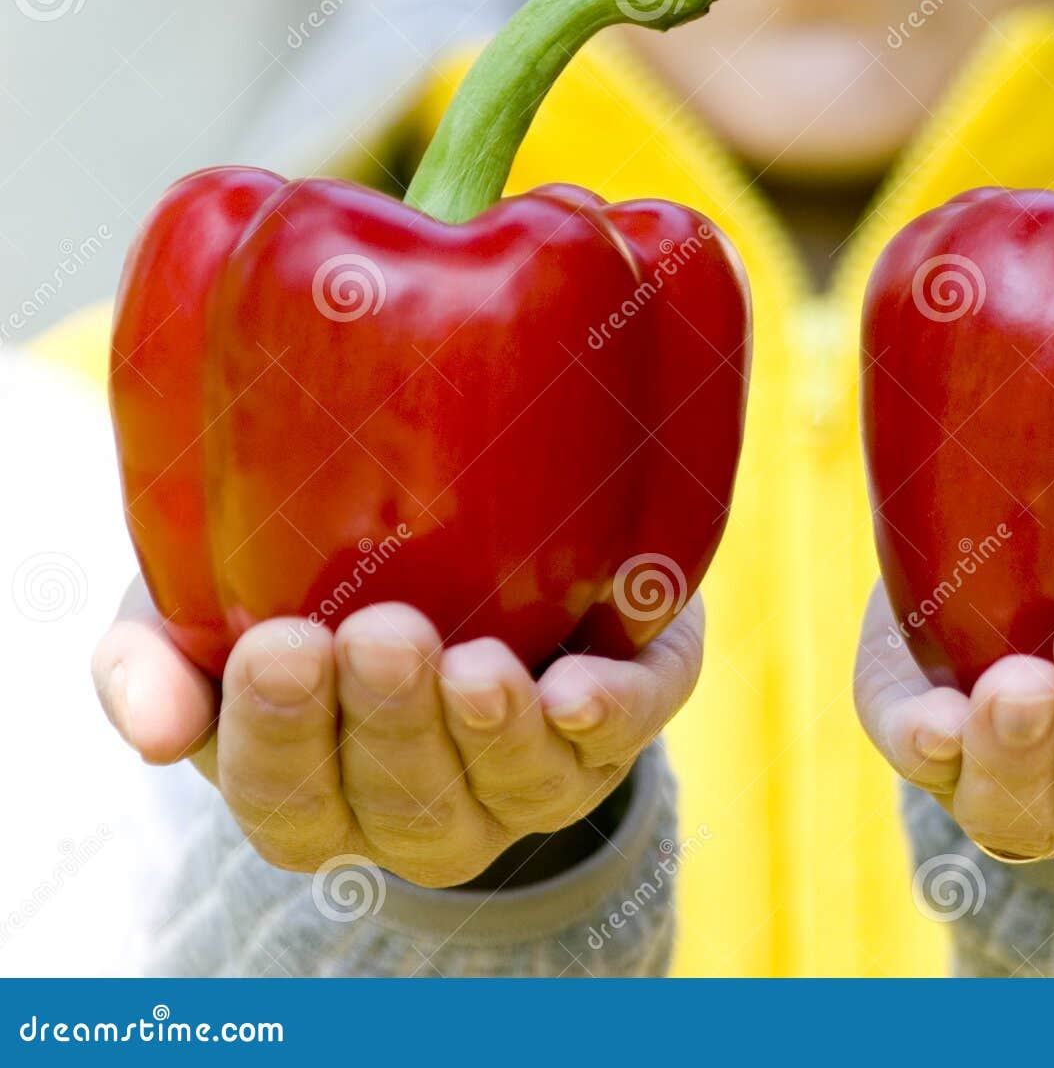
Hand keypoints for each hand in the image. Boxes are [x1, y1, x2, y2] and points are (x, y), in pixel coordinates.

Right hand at [92, 581, 701, 886]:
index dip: (281, 739)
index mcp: (320, 791)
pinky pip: (620, 741)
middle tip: (383, 635)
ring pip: (514, 786)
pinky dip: (606, 718)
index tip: (280, 647)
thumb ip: (153, 661)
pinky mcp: (617, 718)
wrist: (464, 526)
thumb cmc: (313, 579)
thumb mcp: (207, 605)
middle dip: (393, 722)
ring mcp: (527, 775)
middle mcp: (427, 807)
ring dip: (494, 733)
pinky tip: (578, 692)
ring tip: (476, 666)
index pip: (289, 803)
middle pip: (407, 802)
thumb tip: (155, 734)